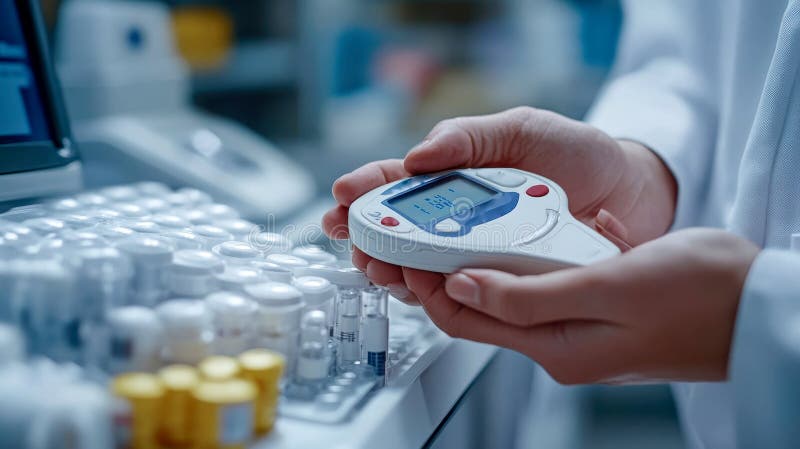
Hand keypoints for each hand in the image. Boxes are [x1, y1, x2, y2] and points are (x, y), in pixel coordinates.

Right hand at [322, 107, 675, 302]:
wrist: (634, 194)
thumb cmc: (579, 156)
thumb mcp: (523, 129)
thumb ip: (470, 138)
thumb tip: (418, 156)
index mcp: (456, 175)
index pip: (396, 183)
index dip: (362, 192)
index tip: (340, 202)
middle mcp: (459, 218)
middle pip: (398, 233)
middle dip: (370, 241)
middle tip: (359, 248)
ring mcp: (480, 252)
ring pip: (422, 269)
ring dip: (396, 272)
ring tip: (385, 272)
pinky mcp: (504, 282)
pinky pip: (463, 294)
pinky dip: (440, 296)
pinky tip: (426, 291)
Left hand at [429, 229, 758, 383]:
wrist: (760, 302)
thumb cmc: (698, 296)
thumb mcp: (605, 288)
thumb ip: (527, 295)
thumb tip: (460, 290)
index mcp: (557, 348)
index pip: (467, 322)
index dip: (429, 287)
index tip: (403, 251)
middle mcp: (561, 344)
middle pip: (482, 308)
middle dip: (444, 272)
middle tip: (419, 233)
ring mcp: (580, 327)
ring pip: (511, 293)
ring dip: (485, 261)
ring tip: (459, 225)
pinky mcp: (598, 306)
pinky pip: (546, 281)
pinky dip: (529, 256)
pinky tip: (530, 232)